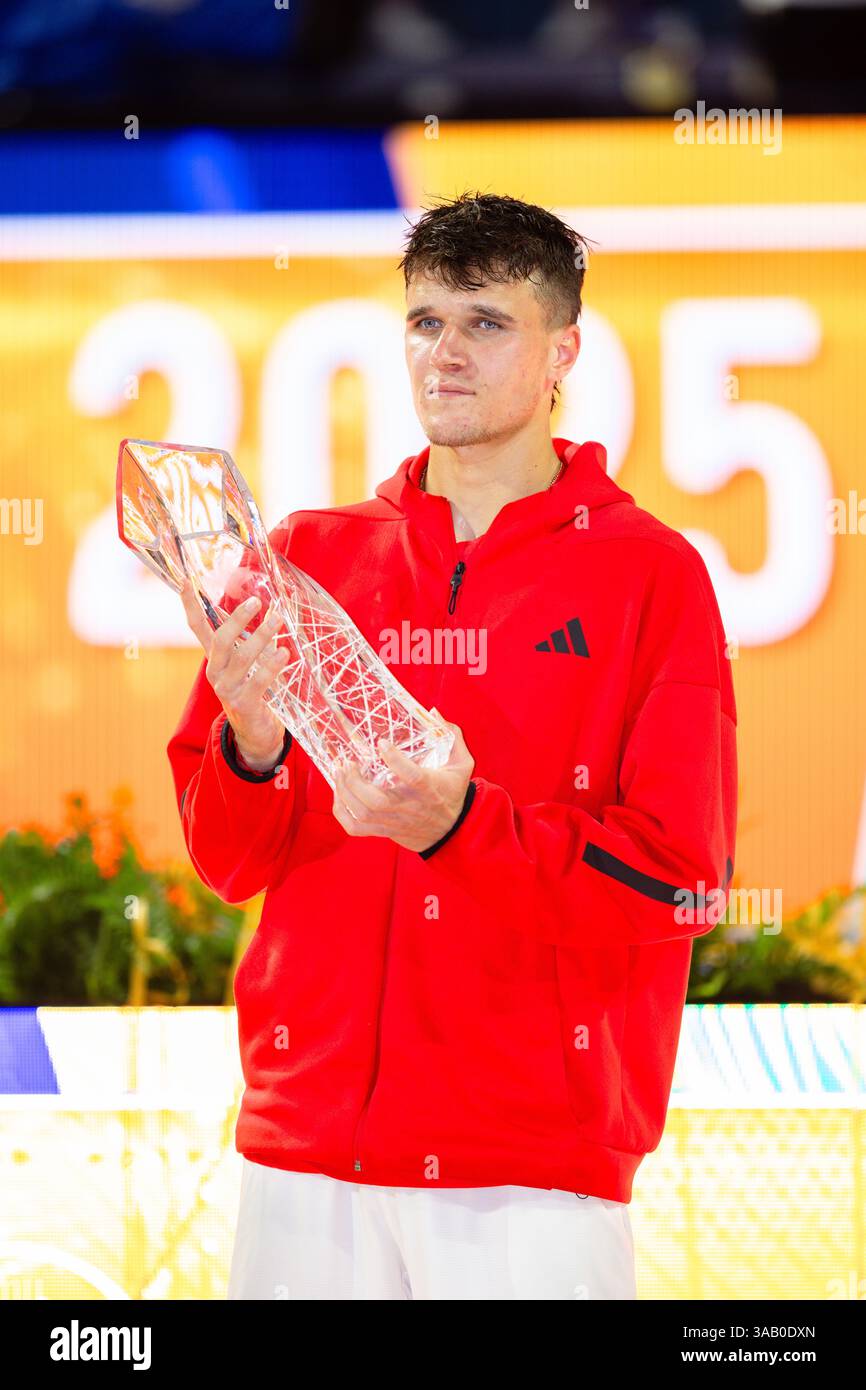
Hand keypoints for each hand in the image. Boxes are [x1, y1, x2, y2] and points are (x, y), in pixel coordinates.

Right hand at [179, 576, 287, 764]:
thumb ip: (249, 637)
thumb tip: (257, 607)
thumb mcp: (248, 660)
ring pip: (241, 658)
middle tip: (256, 601)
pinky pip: (258, 681)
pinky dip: (271, 666)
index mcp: (215, 658)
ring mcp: (227, 689)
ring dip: (260, 637)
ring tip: (277, 621)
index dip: (190, 606)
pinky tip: (284, 652)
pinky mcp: (243, 704)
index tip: (186, 582)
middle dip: (237, 619)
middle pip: (221, 640)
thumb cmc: (254, 689)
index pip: (197, 628)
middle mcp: (216, 672)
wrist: (256, 732)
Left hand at [331, 712, 474, 852]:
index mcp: (429, 788)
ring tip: (340, 772)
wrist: (453, 831)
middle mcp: (410, 807)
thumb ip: (452, 736)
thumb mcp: (461, 764)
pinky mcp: (384, 831)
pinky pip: (355, 828)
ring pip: (362, 814)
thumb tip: (434, 712)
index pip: (412, 776)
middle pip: (376, 801)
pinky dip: (341, 812)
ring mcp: (395, 821)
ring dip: (344, 792)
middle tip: (347, 762)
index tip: (381, 743)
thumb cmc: (453, 793)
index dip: (395, 760)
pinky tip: (340, 794)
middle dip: (354, 781)